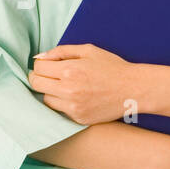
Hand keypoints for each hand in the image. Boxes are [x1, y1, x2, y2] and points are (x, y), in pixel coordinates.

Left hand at [28, 44, 149, 124]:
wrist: (133, 89)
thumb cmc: (111, 67)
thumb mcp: (88, 51)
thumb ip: (61, 51)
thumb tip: (39, 57)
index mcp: (69, 70)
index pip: (38, 68)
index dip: (40, 64)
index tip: (47, 65)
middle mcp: (68, 90)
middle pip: (36, 84)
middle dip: (39, 77)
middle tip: (49, 75)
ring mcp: (73, 107)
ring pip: (45, 99)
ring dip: (50, 91)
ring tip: (64, 85)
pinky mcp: (78, 118)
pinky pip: (60, 110)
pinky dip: (63, 103)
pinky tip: (75, 96)